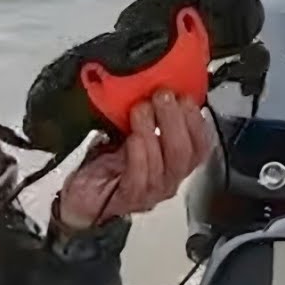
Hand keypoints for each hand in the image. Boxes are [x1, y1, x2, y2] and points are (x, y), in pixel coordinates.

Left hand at [57, 89, 213, 228]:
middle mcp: (168, 179)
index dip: (196, 120)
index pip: (200, 145)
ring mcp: (152, 192)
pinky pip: (141, 176)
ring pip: (166, 163)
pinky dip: (139, 154)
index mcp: (174, 163)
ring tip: (141, 110)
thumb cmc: (108, 166)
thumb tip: (153, 86)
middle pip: (185, 152)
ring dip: (154, 131)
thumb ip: (148, 117)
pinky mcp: (130, 198)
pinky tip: (133, 137)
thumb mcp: (132, 135)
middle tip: (162, 96)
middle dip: (175, 119)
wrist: (84, 196)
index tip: (185, 97)